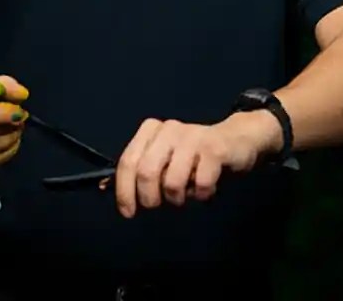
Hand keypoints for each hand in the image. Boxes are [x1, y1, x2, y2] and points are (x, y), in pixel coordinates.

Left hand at [111, 112, 279, 217]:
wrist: (238, 139)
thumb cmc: (194, 155)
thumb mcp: (164, 158)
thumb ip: (138, 170)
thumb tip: (104, 187)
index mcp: (151, 131)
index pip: (127, 162)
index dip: (124, 191)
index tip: (128, 212)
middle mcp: (168, 130)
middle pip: (145, 172)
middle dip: (149, 198)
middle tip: (158, 206)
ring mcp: (192, 137)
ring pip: (172, 182)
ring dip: (178, 198)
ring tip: (186, 194)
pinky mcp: (214, 148)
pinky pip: (200, 184)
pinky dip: (201, 195)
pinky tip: (205, 190)